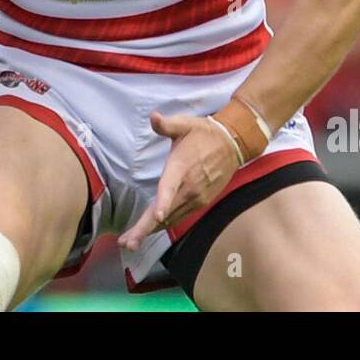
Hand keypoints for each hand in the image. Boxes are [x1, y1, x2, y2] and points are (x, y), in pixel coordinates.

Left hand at [116, 110, 240, 251]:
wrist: (233, 144)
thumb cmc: (203, 133)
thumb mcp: (185, 124)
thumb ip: (167, 124)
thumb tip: (153, 116)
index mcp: (182, 168)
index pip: (171, 187)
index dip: (163, 201)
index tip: (157, 217)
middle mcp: (189, 187)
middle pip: (165, 212)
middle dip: (145, 229)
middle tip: (127, 243)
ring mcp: (196, 197)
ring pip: (171, 218)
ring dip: (150, 231)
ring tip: (130, 241)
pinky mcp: (200, 202)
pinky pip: (178, 217)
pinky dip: (163, 226)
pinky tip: (149, 230)